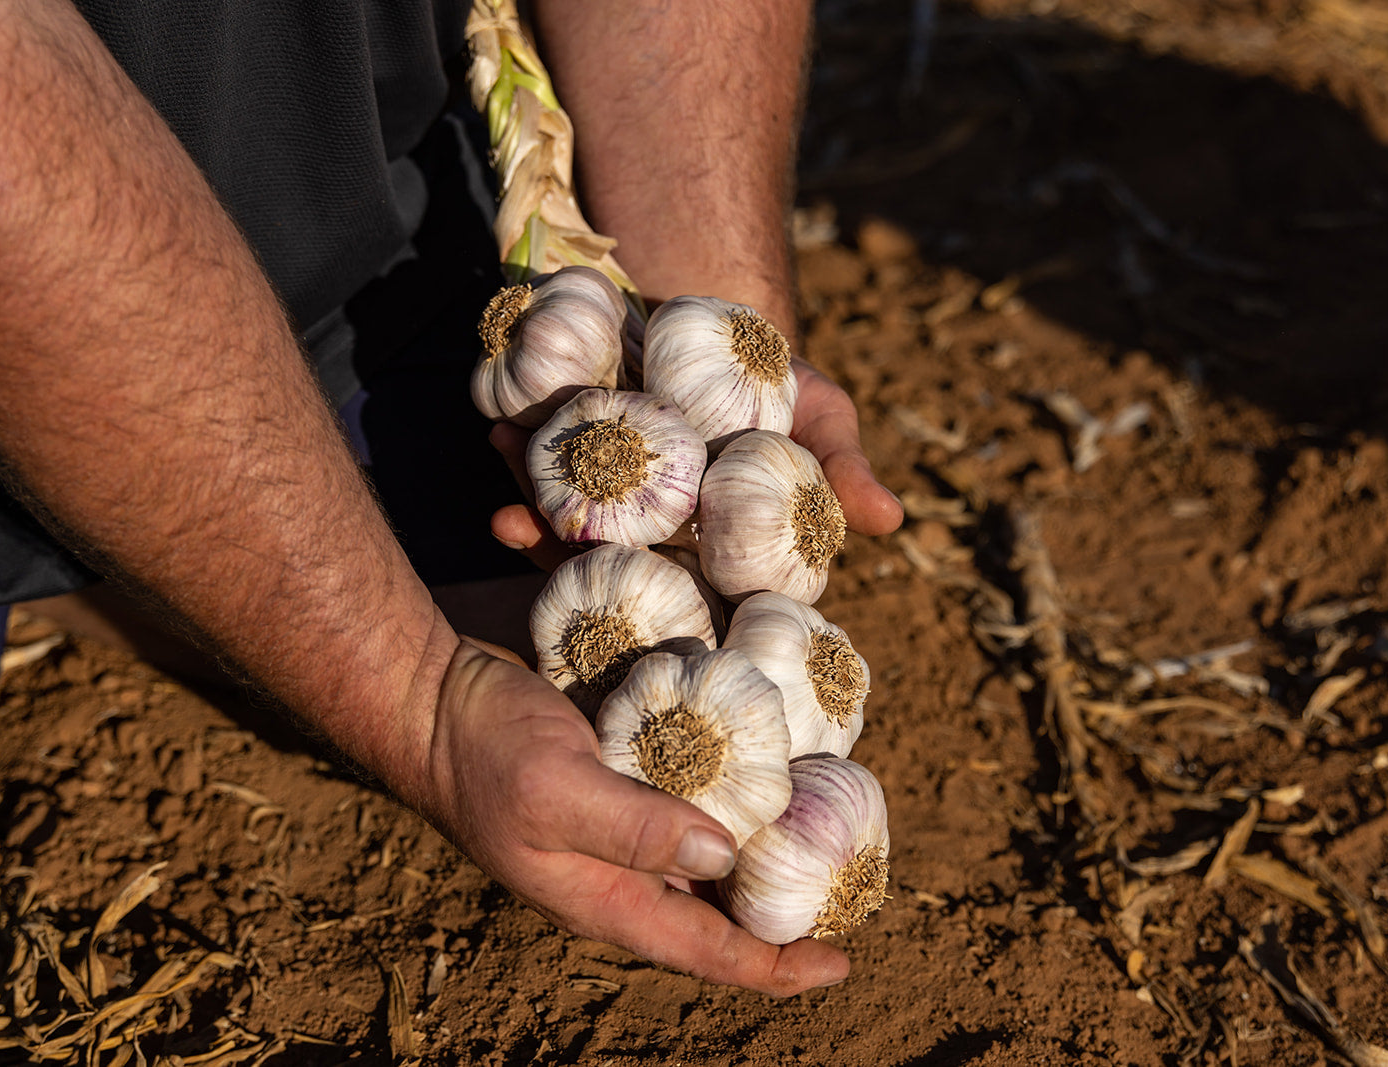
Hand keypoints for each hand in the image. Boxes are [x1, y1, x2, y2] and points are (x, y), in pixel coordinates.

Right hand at [398, 637, 849, 994]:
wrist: (429, 685)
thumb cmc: (481, 749)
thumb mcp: (554, 792)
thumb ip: (634, 827)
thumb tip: (726, 856)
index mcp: (609, 893)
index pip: (707, 950)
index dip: (776, 966)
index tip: (843, 964)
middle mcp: (627, 859)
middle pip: (724, 899)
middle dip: (786, 896)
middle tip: (853, 873)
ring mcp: (627, 807)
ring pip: (714, 836)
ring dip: (768, 827)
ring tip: (831, 804)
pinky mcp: (624, 754)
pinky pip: (690, 773)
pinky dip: (732, 766)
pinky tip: (771, 739)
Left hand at [489, 357, 902, 562]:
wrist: (718, 318)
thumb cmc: (777, 384)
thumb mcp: (819, 416)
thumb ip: (839, 466)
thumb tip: (892, 519)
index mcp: (716, 549)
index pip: (697, 592)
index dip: (670, 607)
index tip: (647, 600)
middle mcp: (658, 534)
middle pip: (616, 567)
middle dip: (578, 566)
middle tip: (543, 550)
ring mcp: (611, 497)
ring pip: (569, 523)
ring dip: (535, 518)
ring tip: (506, 513)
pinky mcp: (575, 454)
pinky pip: (542, 465)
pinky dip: (518, 452)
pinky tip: (496, 435)